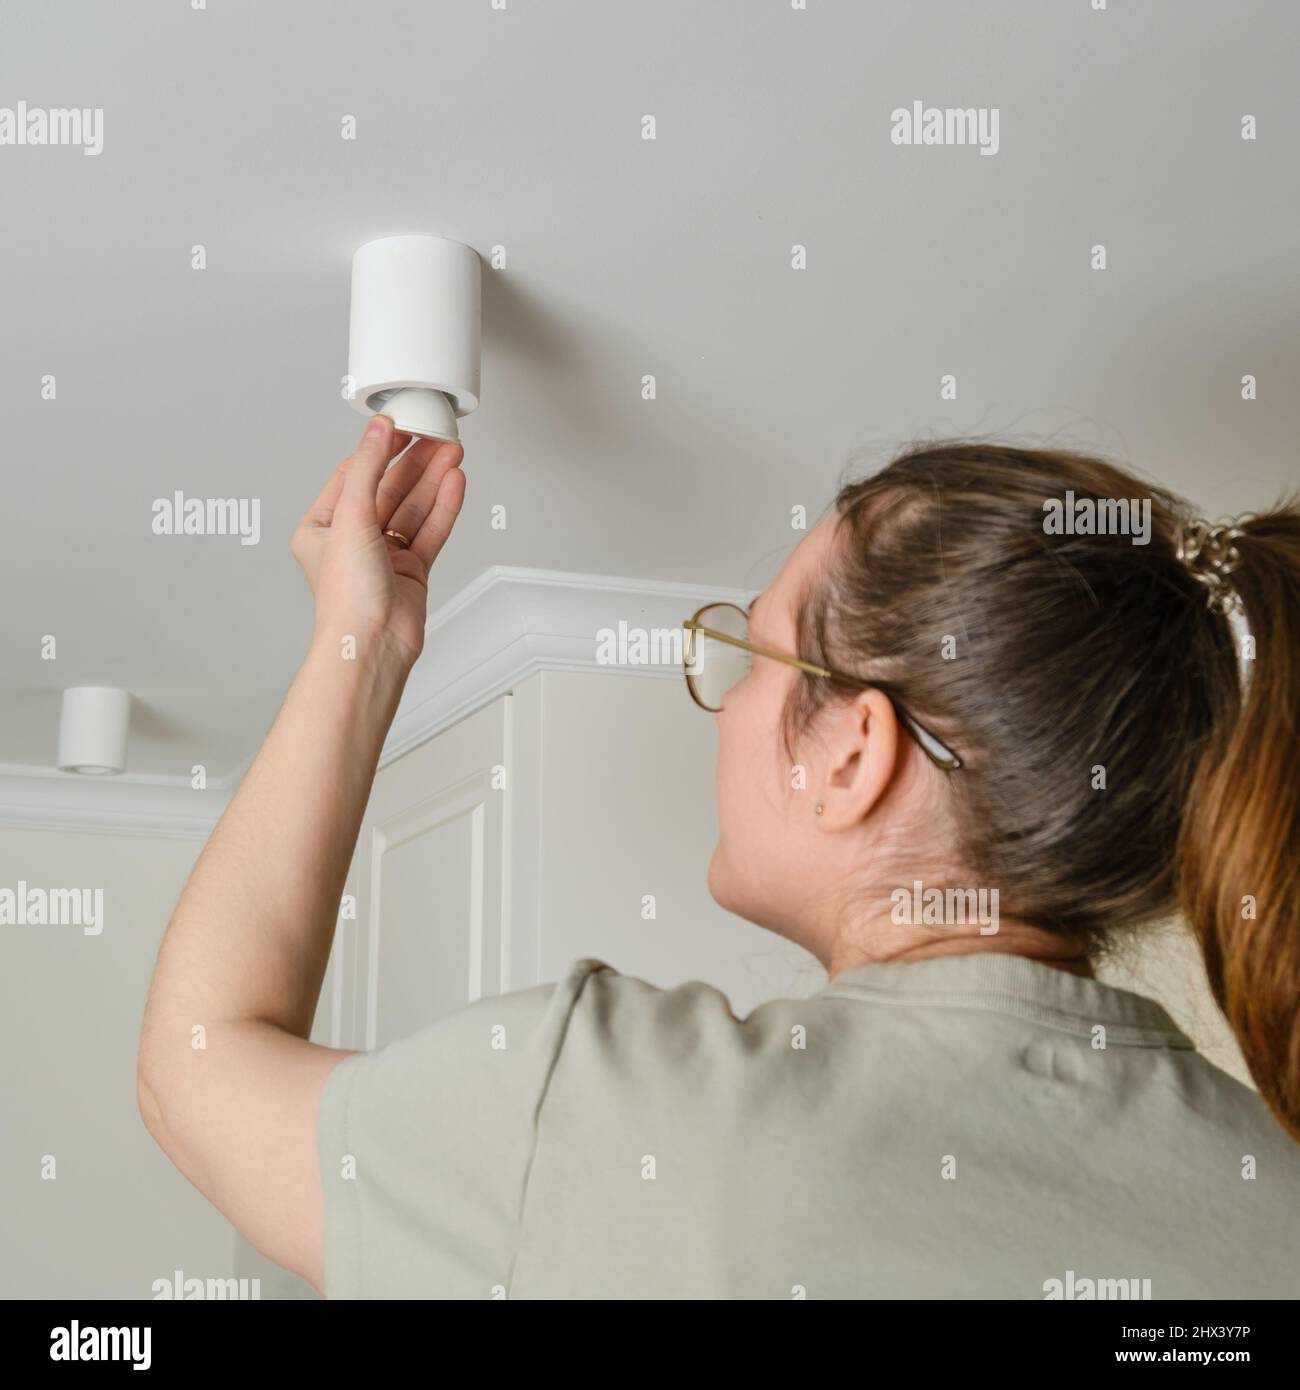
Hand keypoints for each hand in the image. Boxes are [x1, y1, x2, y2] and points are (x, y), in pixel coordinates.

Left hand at [292, 415, 465, 668]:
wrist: (372, 643)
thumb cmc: (346, 597)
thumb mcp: (350, 517)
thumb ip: (366, 469)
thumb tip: (376, 431)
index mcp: (322, 526)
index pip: (353, 474)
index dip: (378, 448)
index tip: (400, 426)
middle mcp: (353, 539)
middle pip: (389, 488)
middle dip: (415, 462)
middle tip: (437, 437)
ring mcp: (384, 554)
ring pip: (413, 508)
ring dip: (433, 481)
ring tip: (452, 454)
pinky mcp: (412, 570)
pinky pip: (430, 530)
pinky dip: (443, 507)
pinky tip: (454, 484)